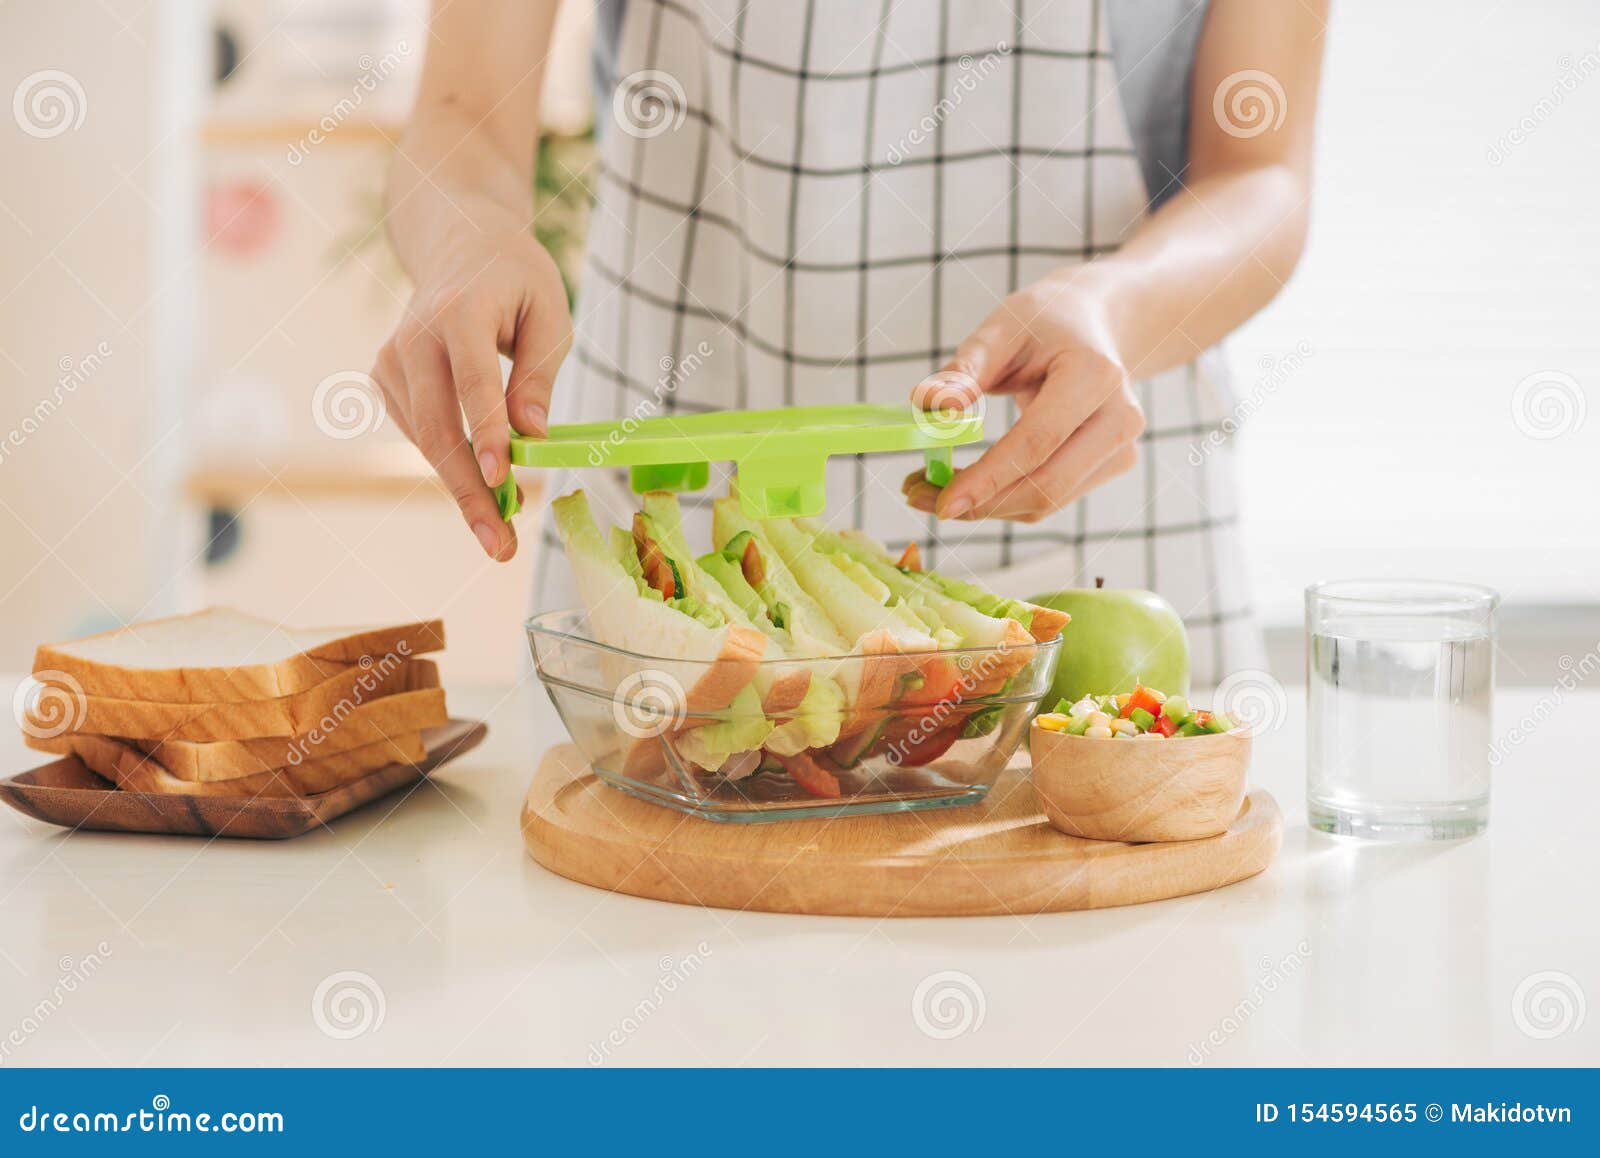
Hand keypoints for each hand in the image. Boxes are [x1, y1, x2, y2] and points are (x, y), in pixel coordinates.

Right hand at [371, 223, 571, 558]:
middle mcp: (415, 337)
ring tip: (498, 535)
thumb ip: (539, 375)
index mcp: (462, 312)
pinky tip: (480, 489)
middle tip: (499, 544)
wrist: (458, 244)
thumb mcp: (551, 314)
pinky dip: (449, 466)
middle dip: (469, 491)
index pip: (475, 381)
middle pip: (438, 426)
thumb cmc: (516, 280)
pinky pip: (419, 434)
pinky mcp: (384, 378)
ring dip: (461, 491)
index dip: (487, 433)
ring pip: (425, 440)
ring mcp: (392, 359)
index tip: (502, 480)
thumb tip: (532, 436)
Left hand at [903, 274, 1144, 522]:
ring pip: (1046, 502)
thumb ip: (965, 368)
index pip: (1038, 442)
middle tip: (918, 496)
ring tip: (930, 488)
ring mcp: (1121, 448)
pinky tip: (969, 484)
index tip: (941, 502)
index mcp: (1095, 375)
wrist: (1094, 325)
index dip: (989, 478)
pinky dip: (1003, 500)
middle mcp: (1119, 418)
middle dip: (980, 502)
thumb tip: (930, 405)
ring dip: (986, 506)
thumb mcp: (1001, 329)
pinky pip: (1050, 498)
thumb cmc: (1044, 323)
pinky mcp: (1111, 466)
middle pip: (1046, 485)